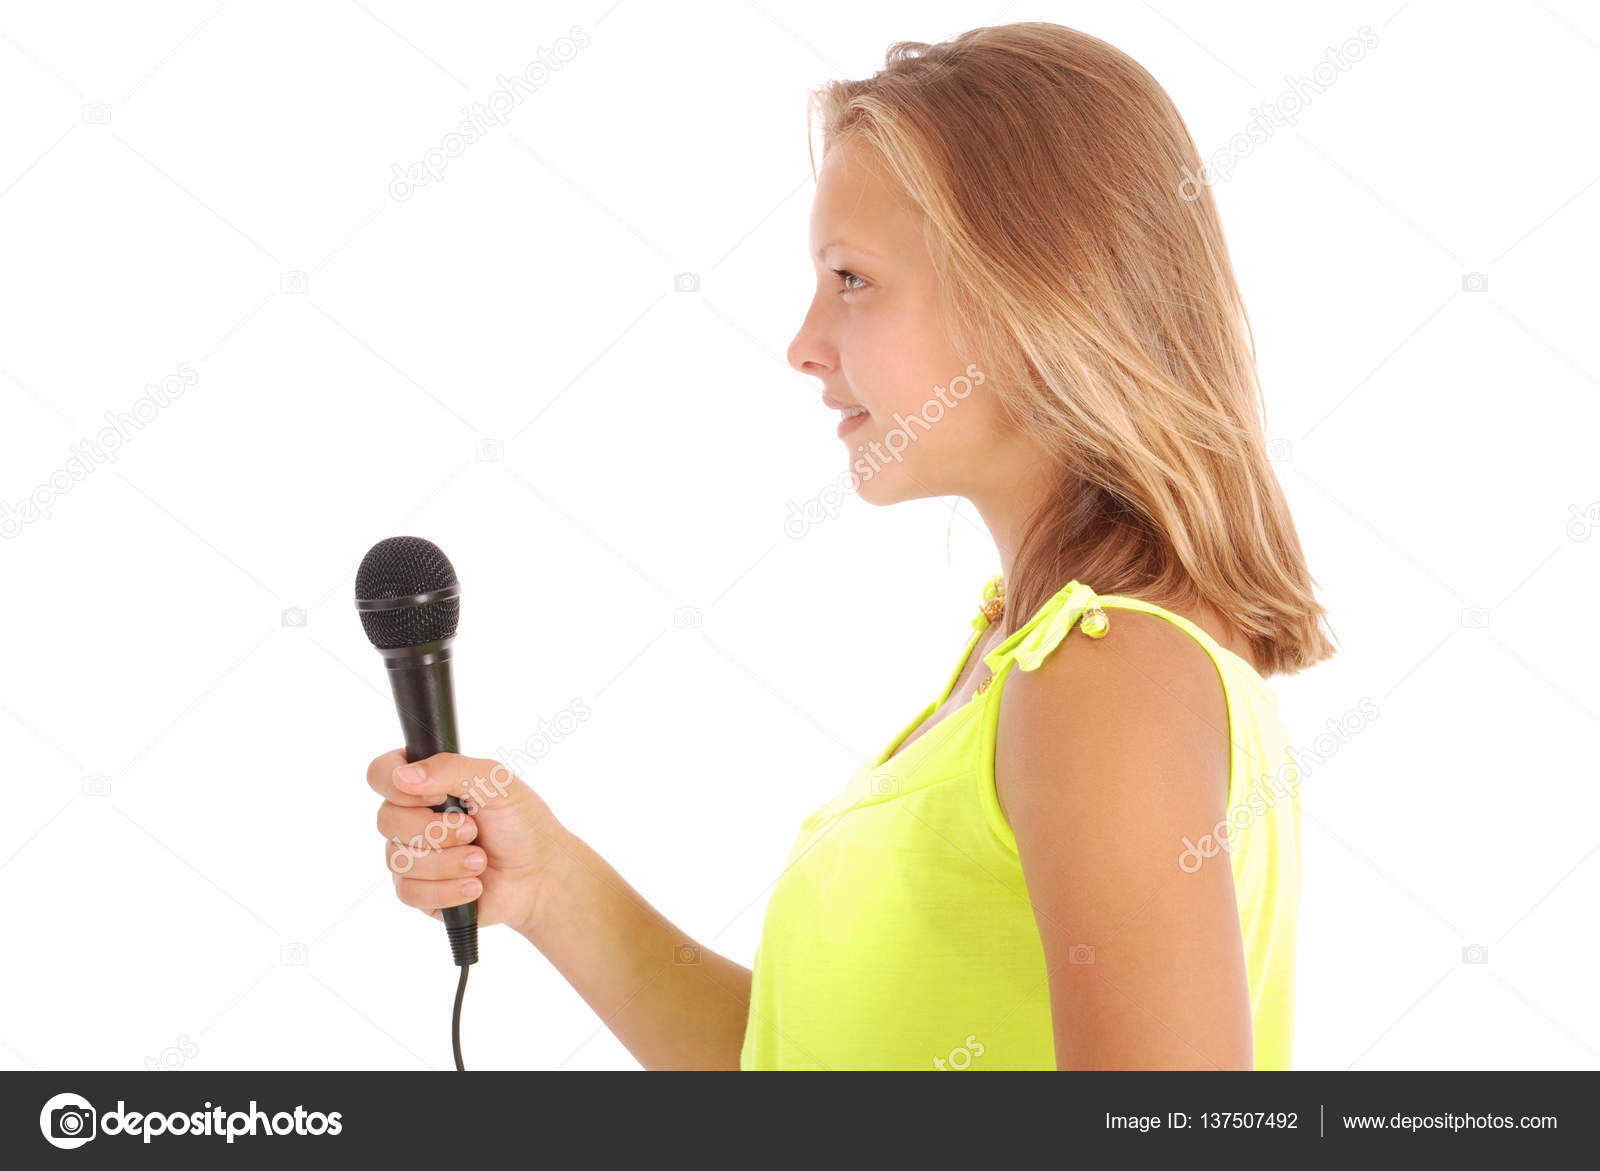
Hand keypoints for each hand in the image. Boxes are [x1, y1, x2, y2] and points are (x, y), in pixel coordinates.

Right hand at [368, 748, 564, 937]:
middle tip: (473, 831)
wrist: (540, 875)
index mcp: (427, 784)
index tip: (439, 795)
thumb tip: (403, 776)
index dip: (398, 784)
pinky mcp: (419, 892)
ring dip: (447, 862)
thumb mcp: (495, 782)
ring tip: (480, 861)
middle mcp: (413, 818)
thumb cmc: (521, 823)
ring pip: (398, 859)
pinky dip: (447, 889)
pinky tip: (473, 886)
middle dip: (435, 829)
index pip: (382, 773)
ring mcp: (413, 856)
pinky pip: (409, 892)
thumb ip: (451, 769)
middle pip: (386, 819)